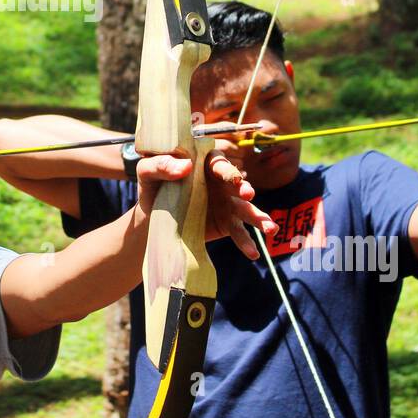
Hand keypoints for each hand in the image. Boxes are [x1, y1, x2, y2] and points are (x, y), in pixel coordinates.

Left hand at [135, 149, 277, 259]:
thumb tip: (185, 167)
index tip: (232, 178)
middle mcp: (220, 181)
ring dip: (258, 217)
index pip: (218, 163)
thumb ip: (161, 164)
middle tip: (248, 194)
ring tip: (270, 228)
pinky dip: (246, 242)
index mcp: (203, 163)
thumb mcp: (148, 171)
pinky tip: (253, 254)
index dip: (226, 170)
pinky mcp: (225, 223)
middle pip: (236, 183)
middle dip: (243, 188)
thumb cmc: (152, 186)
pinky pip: (239, 232)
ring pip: (245, 208)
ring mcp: (225, 203)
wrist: (152, 216)